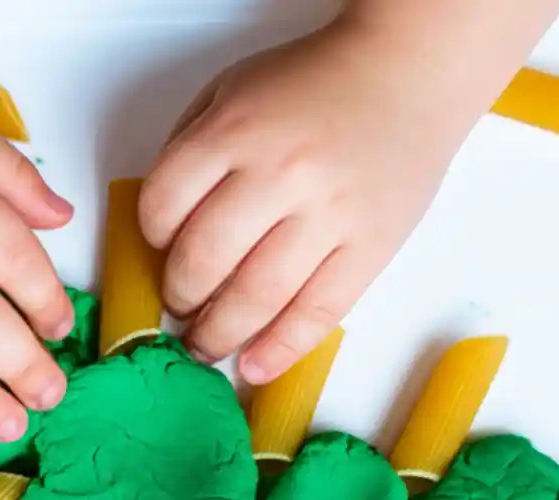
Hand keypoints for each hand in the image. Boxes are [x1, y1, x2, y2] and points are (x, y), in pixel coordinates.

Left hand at [139, 16, 478, 383]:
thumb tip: (162, 222)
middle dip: (180, 296)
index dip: (152, 239)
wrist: (406, 73)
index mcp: (235, 131)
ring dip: (220, 333)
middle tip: (180, 308)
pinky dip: (281, 349)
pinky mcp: (370, 246)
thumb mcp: (232, 90)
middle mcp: (279, 173)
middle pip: (205, 258)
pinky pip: (319, 311)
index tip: (161, 250)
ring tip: (205, 345)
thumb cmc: (314, 84)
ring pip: (258, 295)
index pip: (165, 204)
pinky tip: (255, 368)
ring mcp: (328, 214)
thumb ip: (191, 146)